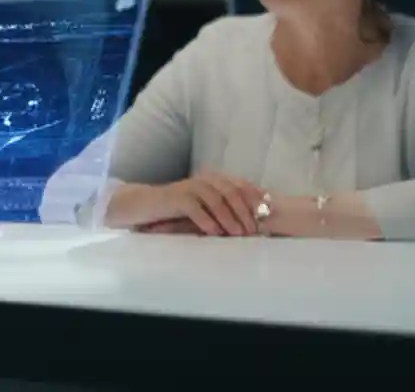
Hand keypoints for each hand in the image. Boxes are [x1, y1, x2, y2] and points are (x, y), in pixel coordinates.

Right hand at [145, 173, 266, 235]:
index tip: (266, 215)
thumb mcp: (204, 208)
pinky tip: (214, 233)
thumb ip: (224, 210)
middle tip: (253, 231)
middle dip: (245, 212)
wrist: (147, 205)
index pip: (240, 185)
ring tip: (237, 235)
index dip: (254, 199)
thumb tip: (250, 223)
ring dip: (229, 218)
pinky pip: (196, 208)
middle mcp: (205, 179)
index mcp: (214, 179)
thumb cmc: (179, 210)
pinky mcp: (177, 198)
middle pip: (231, 192)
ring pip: (216, 199)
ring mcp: (191, 187)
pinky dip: (207, 221)